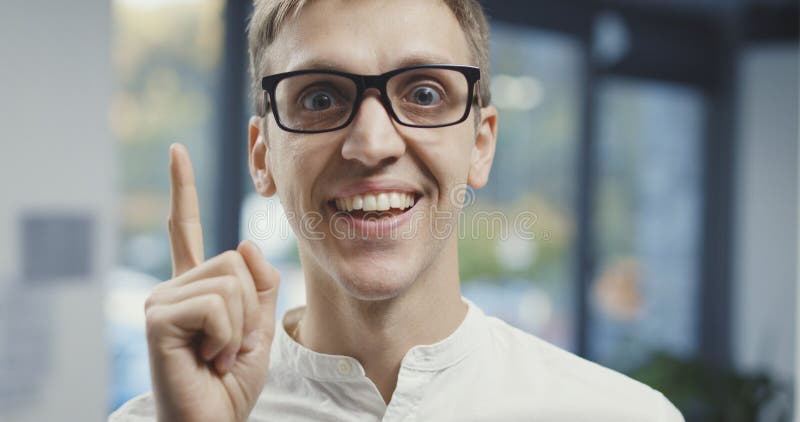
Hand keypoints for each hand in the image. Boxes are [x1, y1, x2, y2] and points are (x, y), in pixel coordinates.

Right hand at [144, 143, 279, 421]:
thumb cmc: (231, 381)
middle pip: (236, 260)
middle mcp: (173, 287)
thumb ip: (260, 285)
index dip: (184, 190)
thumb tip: (246, 242)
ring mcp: (162, 300)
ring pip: (231, 281)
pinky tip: (206, 359)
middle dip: (251, 309)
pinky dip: (227, 338)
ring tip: (216, 356)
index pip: (188, 229)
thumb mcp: (260, 327)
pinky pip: (218, 305)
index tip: (178, 150)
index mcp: (196, 287)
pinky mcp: (158, 317)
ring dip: (240, 328)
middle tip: (228, 347)